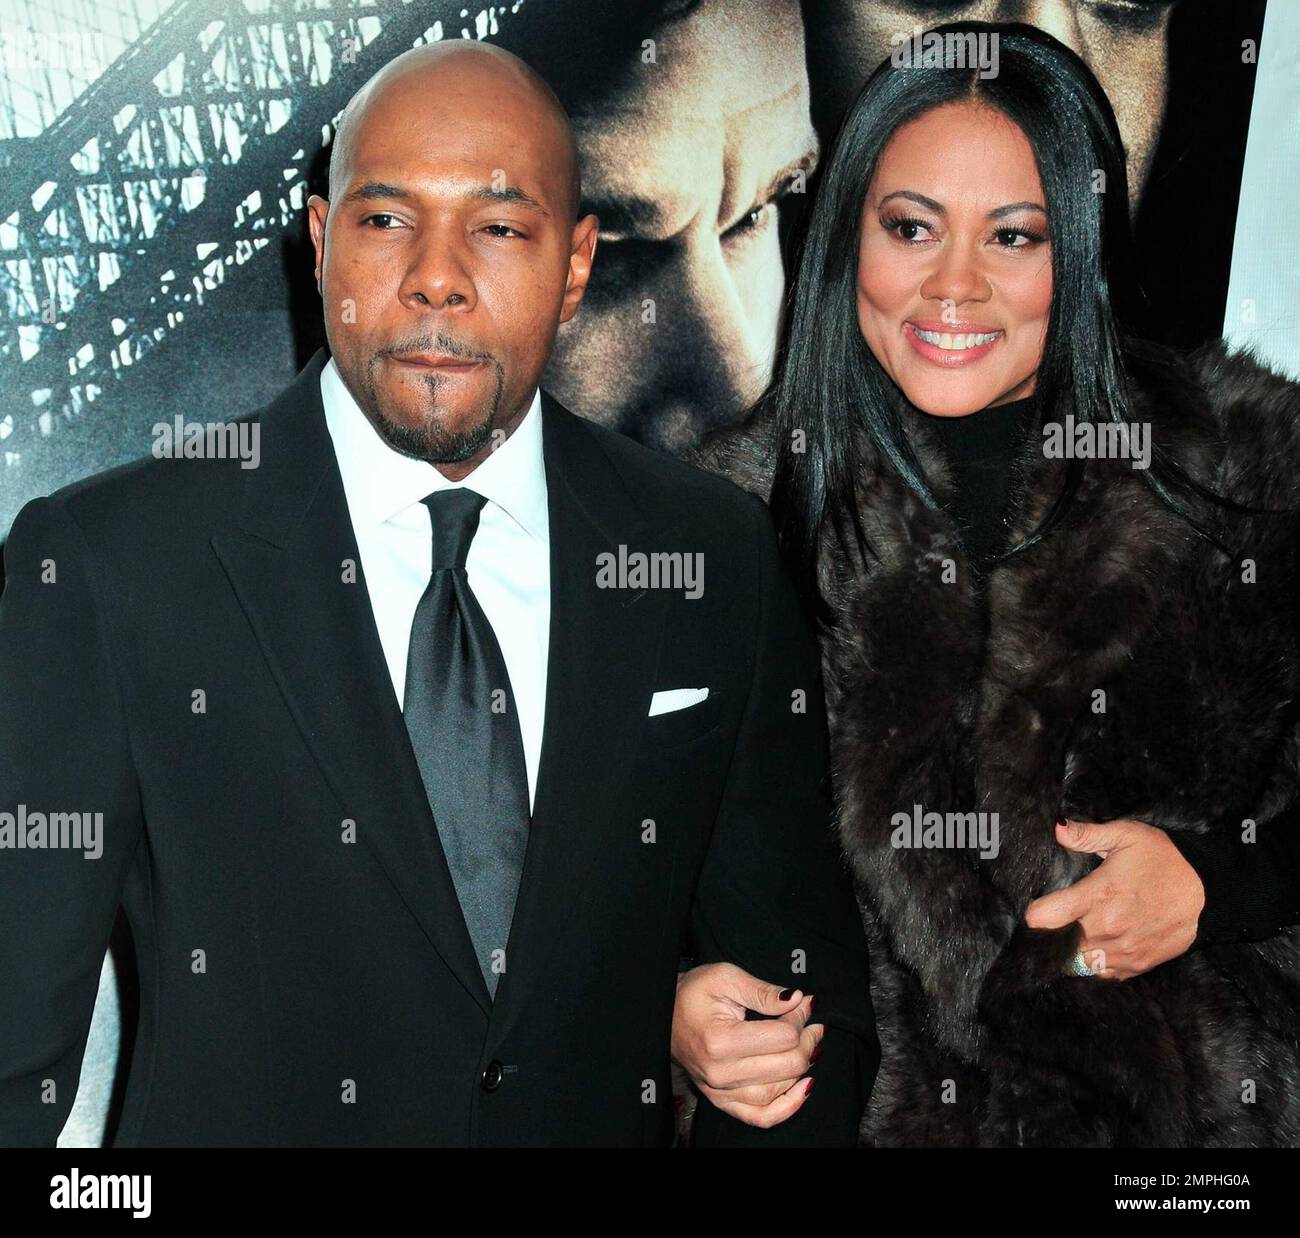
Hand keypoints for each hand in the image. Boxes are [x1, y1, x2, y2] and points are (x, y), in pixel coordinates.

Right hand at [671, 962, 822, 1127]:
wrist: (664, 1016)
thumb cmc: (692, 994)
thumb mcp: (724, 977)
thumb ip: (762, 990)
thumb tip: (796, 1000)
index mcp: (721, 1041)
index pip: (783, 1036)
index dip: (800, 1017)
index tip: (803, 1003)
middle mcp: (721, 1073)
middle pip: (787, 1065)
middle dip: (807, 1040)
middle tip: (811, 1022)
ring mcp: (721, 1092)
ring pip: (780, 1090)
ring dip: (803, 1068)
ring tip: (809, 1045)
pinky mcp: (723, 1101)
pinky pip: (762, 1116)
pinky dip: (788, 1107)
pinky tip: (804, 1088)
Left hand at [1024, 818, 1205, 978]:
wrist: (1208, 889)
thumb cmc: (1163, 858)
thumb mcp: (1126, 835)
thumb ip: (1086, 835)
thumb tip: (1057, 828)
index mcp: (1099, 895)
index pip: (1046, 917)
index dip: (1034, 913)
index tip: (1036, 908)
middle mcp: (1108, 928)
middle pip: (1059, 944)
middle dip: (1051, 934)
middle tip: (1055, 921)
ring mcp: (1124, 950)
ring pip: (1078, 963)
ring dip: (1071, 951)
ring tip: (1073, 934)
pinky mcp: (1138, 964)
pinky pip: (1102, 973)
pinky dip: (1094, 963)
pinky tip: (1096, 945)